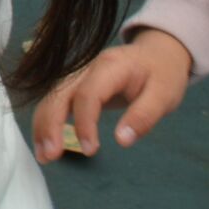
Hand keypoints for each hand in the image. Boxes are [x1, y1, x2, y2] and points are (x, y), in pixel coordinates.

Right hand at [30, 28, 192, 161]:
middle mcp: (88, 69)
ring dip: (44, 125)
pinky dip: (48, 122)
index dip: (84, 122)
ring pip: (52, 98)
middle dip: (51, 124)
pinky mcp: (77, 85)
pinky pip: (56, 102)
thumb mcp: (165, 95)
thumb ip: (144, 116)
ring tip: (44, 156)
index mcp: (111, 66)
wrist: (159, 52)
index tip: (89, 151)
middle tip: (50, 156)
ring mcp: (79, 76)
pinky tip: (46, 143)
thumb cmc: (163, 73)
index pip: (88, 93)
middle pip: (60, 93)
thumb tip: (122, 141)